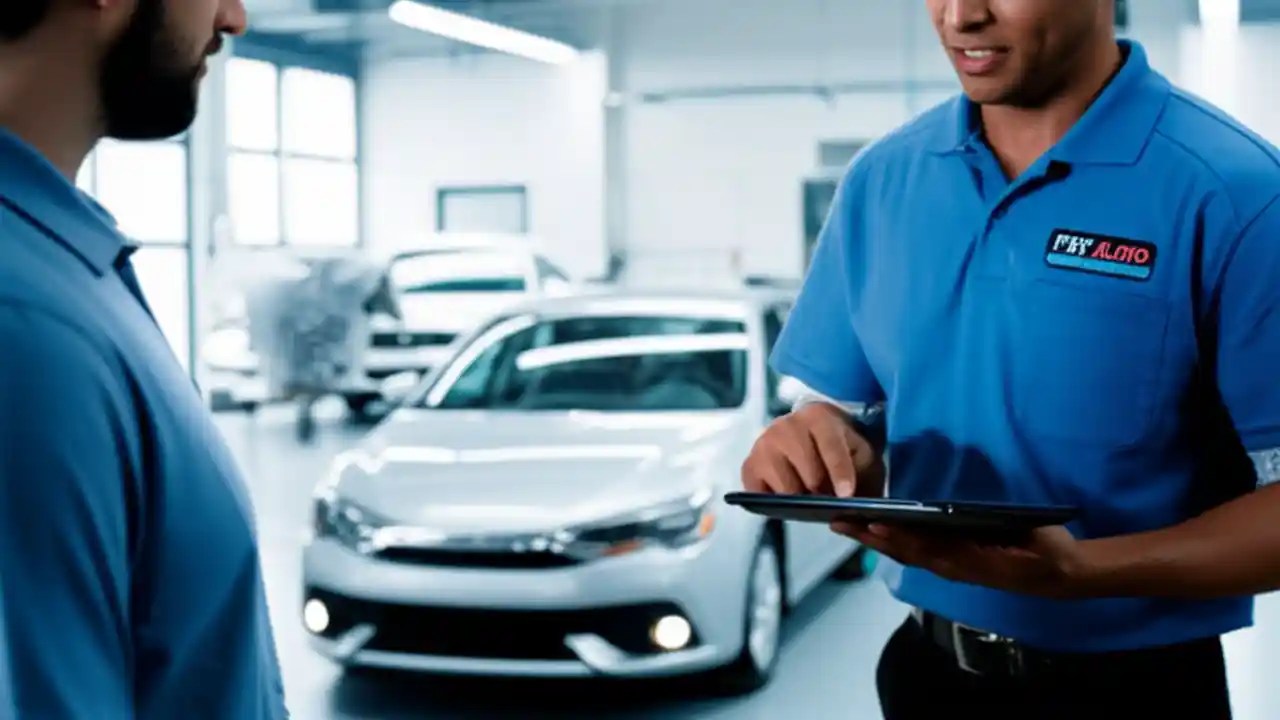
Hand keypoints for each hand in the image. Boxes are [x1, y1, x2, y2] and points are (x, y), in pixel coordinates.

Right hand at [741, 402, 883, 497]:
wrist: (813, 437)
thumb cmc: (842, 448)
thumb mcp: (863, 456)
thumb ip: (864, 477)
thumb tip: (849, 510)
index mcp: (818, 417)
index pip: (830, 447)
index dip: (840, 473)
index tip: (846, 495)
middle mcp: (785, 425)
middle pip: (809, 474)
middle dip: (824, 492)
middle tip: (831, 498)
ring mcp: (763, 444)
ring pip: (786, 488)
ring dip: (801, 499)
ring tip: (810, 496)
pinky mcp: (749, 464)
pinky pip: (761, 495)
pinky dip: (776, 503)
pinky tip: (789, 498)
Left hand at [832, 521, 1094, 598]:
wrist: (1059, 575)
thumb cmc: (1044, 549)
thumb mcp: (1027, 538)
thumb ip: (996, 531)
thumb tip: (964, 516)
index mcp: (969, 560)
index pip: (926, 548)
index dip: (899, 536)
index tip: (873, 523)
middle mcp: (953, 567)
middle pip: (905, 551)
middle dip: (870, 538)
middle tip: (839, 522)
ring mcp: (951, 568)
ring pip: (905, 554)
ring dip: (874, 541)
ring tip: (844, 526)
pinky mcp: (952, 565)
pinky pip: (916, 555)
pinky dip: (892, 544)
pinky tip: (874, 533)